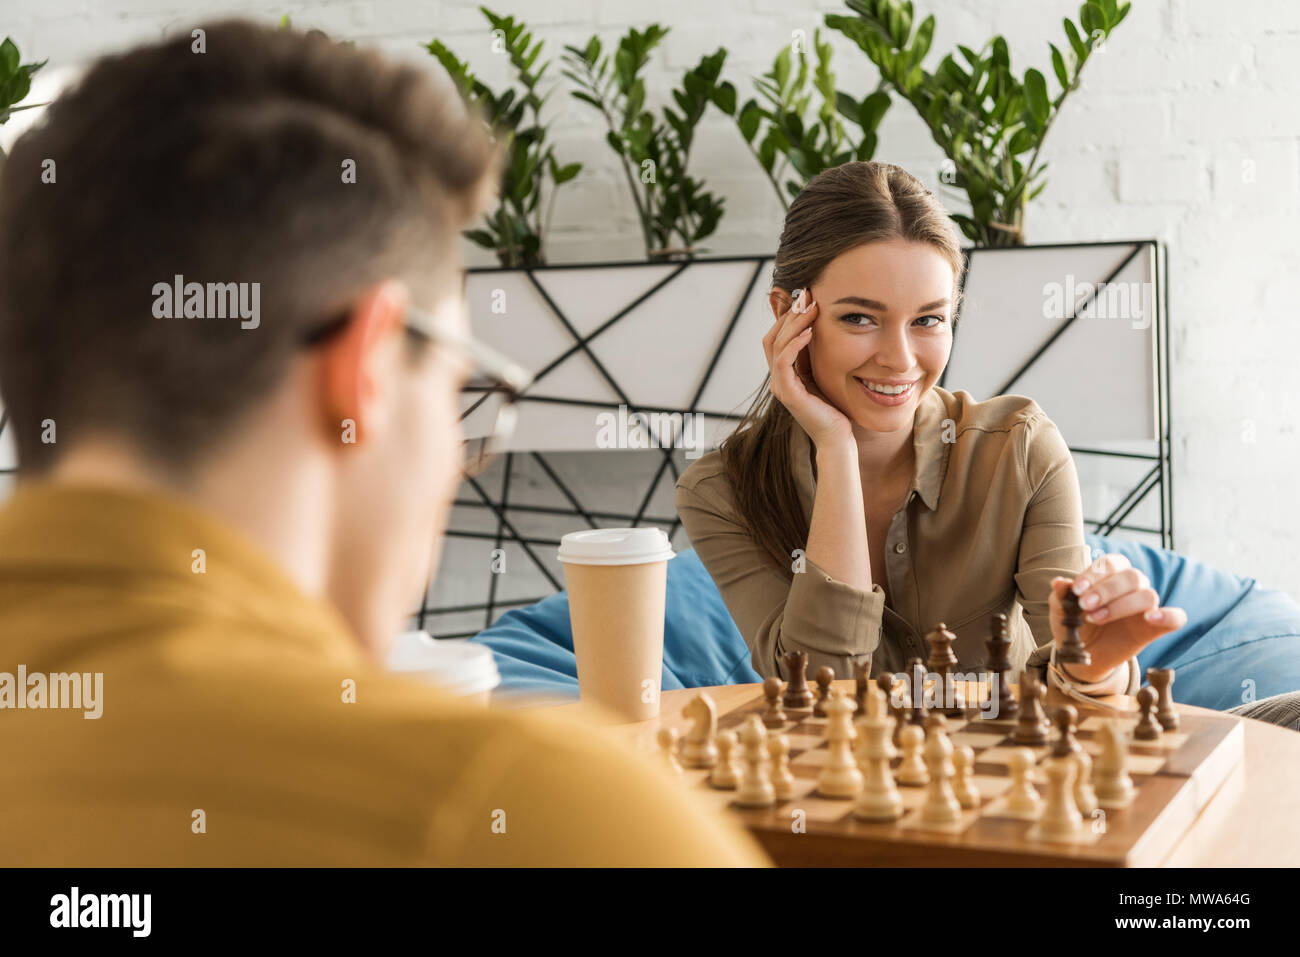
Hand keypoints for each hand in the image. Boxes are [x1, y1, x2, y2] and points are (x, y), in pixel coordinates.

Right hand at [762, 287, 852, 448]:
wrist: (837, 438)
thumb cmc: (834, 408)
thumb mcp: (824, 374)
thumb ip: (816, 355)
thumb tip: (818, 327)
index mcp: (784, 374)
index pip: (776, 337)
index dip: (787, 315)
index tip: (806, 296)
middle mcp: (777, 379)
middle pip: (772, 337)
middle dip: (788, 314)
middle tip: (807, 295)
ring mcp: (780, 387)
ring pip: (776, 346)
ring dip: (793, 323)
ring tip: (811, 308)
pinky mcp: (788, 394)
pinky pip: (783, 362)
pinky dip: (794, 344)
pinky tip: (809, 332)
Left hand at [1048, 553, 1187, 685]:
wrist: (1084, 655)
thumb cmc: (1075, 624)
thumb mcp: (1062, 611)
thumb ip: (1061, 596)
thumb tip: (1059, 582)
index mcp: (1112, 574)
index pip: (1111, 563)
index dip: (1095, 574)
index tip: (1076, 590)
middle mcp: (1133, 586)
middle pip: (1132, 576)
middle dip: (1106, 590)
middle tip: (1084, 606)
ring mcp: (1146, 607)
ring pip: (1148, 595)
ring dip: (1121, 605)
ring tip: (1095, 618)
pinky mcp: (1155, 628)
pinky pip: (1176, 618)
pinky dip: (1168, 616)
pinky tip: (1150, 618)